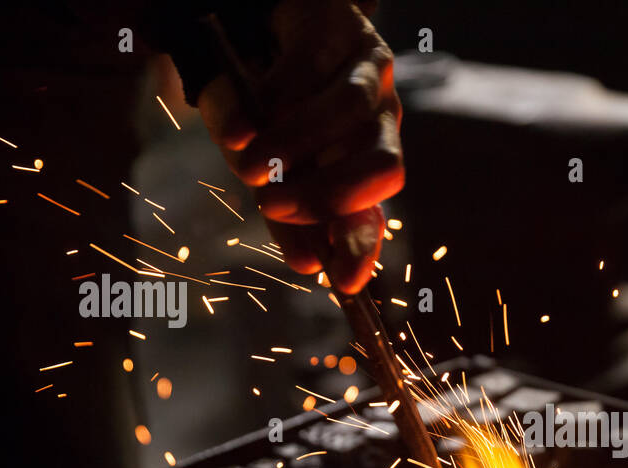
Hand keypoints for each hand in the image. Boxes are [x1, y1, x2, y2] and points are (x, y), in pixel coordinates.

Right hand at [197, 0, 402, 292]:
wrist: (255, 26)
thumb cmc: (262, 106)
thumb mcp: (264, 165)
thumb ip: (280, 208)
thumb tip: (304, 263)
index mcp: (364, 166)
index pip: (372, 213)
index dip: (360, 247)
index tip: (341, 282)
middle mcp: (379, 124)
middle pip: (384, 167)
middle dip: (331, 195)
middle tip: (272, 207)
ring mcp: (369, 75)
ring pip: (349, 110)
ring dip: (295, 144)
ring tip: (250, 166)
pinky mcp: (344, 29)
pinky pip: (311, 65)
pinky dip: (273, 96)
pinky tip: (243, 122)